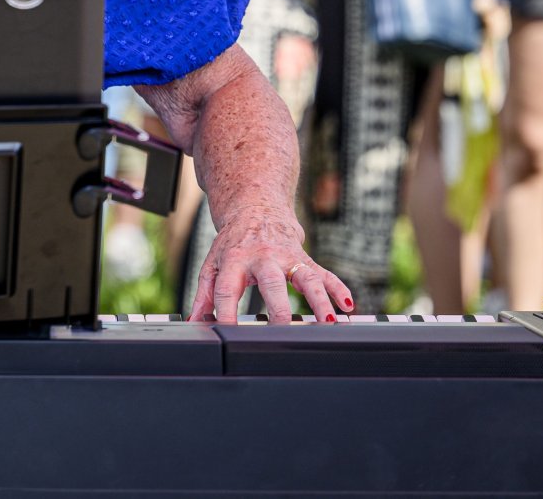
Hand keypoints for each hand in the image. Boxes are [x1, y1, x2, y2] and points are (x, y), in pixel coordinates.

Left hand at [188, 204, 351, 323]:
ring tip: (329, 322)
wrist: (255, 208)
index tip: (228, 334)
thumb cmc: (233, 243)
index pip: (228, 289)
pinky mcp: (304, 258)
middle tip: (283, 329)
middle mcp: (263, 258)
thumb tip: (195, 324)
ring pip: (306, 278)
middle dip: (278, 308)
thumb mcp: (213, 264)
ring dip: (319, 300)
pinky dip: (338, 289)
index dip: (226, 312)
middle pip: (272, 283)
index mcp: (235, 261)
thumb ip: (204, 296)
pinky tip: (348, 306)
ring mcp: (287, 257)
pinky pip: (325, 274)